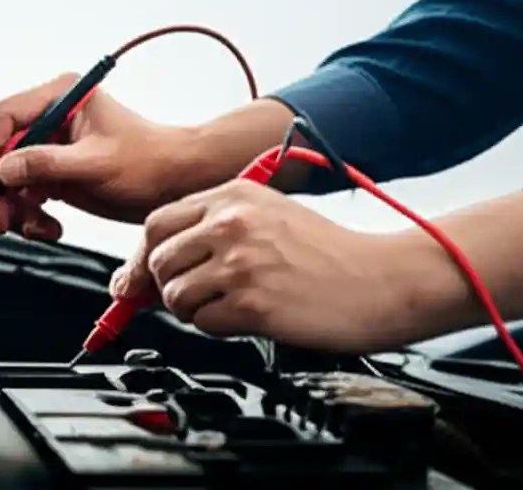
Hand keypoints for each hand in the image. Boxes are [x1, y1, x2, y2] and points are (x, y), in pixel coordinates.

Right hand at [0, 74, 202, 240]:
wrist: (176, 185)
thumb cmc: (149, 163)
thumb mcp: (96, 164)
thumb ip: (47, 165)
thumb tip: (3, 169)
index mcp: (61, 97)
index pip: (5, 115)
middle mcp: (51, 116)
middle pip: (0, 149)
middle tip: (3, 219)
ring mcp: (50, 145)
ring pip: (7, 177)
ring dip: (15, 207)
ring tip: (37, 229)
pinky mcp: (53, 171)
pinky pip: (23, 194)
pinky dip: (29, 215)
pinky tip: (49, 227)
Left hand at [111, 178, 420, 353]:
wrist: (382, 280)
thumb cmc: (329, 253)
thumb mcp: (268, 216)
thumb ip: (212, 228)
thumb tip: (151, 264)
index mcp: (233, 195)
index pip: (157, 222)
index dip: (144, 255)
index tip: (141, 277)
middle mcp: (231, 223)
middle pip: (158, 261)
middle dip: (168, 286)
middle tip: (197, 296)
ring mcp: (240, 263)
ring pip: (175, 295)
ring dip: (194, 309)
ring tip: (230, 304)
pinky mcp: (251, 303)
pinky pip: (202, 323)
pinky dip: (218, 327)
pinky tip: (249, 317)